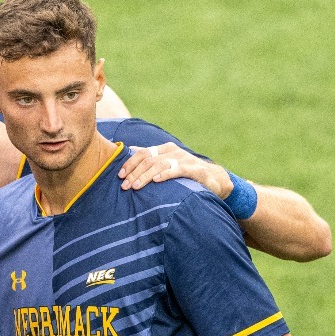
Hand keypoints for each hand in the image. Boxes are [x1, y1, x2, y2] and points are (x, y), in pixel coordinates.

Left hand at [117, 143, 231, 198]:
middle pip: (149, 160)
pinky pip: (177, 170)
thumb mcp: (167, 164)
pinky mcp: (194, 170)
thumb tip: (130, 151)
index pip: (143, 152)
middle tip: (124, 185)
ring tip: (135, 186)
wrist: (214, 179)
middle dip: (134, 172)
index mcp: (165, 149)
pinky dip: (165, 174)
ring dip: (145, 176)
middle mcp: (174, 152)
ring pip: (160, 165)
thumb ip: (151, 158)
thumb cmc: (186, 173)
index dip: (130, 163)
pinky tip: (156, 180)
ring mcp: (184, 160)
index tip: (119, 175)